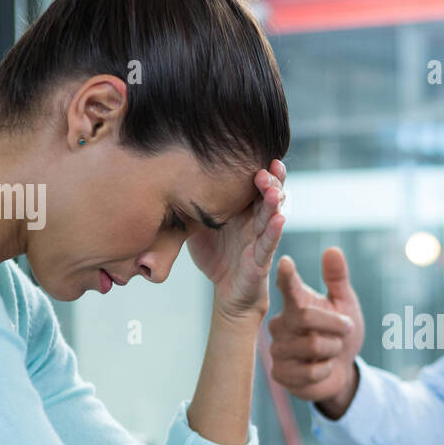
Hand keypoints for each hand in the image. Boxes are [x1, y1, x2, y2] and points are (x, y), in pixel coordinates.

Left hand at [187, 159, 286, 322]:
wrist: (226, 293)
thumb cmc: (215, 256)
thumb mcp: (196, 226)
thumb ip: (188, 206)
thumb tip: (163, 183)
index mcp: (241, 209)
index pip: (252, 184)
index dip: (257, 168)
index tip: (256, 151)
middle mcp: (254, 220)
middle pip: (267, 194)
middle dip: (271, 179)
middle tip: (268, 165)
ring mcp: (259, 238)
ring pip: (270, 216)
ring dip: (274, 201)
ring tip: (273, 188)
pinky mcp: (261, 259)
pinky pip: (269, 243)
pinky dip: (274, 231)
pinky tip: (280, 219)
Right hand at [268, 248, 363, 416]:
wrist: (341, 371)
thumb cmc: (340, 334)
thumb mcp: (345, 306)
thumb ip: (337, 279)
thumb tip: (333, 249)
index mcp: (296, 303)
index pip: (288, 286)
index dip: (287, 275)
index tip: (285, 262)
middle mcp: (280, 323)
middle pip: (306, 316)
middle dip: (336, 325)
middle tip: (347, 330)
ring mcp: (277, 349)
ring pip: (313, 345)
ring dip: (334, 349)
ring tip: (331, 351)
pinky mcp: (280, 373)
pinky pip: (311, 372)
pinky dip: (326, 370)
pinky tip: (322, 368)